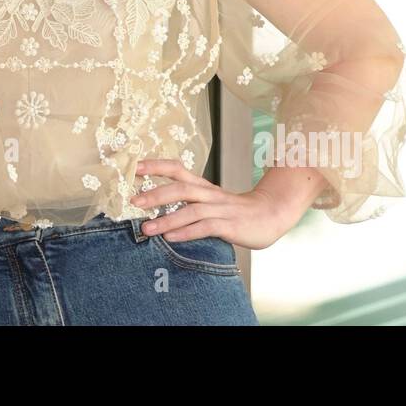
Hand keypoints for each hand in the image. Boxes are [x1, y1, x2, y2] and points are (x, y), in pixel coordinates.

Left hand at [130, 158, 297, 250]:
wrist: (272, 214)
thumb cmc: (235, 210)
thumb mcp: (210, 200)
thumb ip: (187, 202)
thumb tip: (154, 206)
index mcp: (203, 186)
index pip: (177, 169)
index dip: (155, 166)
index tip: (133, 167)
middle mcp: (209, 194)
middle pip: (180, 188)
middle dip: (155, 194)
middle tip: (133, 201)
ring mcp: (220, 209)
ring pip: (191, 210)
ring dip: (167, 219)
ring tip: (147, 228)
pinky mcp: (230, 226)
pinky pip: (206, 228)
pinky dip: (187, 232)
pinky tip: (172, 238)